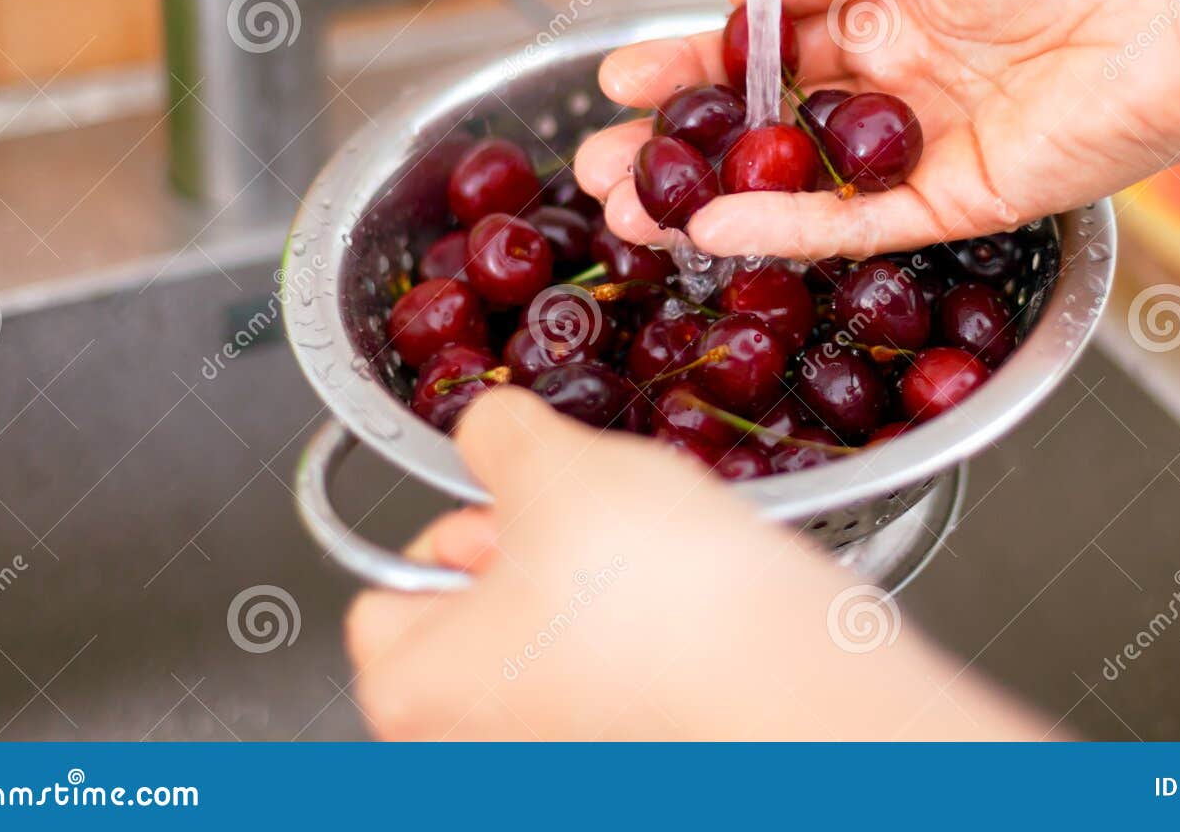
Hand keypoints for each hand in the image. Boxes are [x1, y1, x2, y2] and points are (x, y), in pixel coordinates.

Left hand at [346, 386, 1046, 739]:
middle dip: (533, 547)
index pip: (385, 588)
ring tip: (654, 552)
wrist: (794, 684)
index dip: (456, 526)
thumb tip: (486, 426)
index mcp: (412, 688)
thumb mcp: (551, 463)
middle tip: (592, 520)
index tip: (516, 506)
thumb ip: (494, 431)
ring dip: (596, 575)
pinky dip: (646, 620)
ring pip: (555, 629)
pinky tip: (690, 593)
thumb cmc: (654, 596)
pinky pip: (619, 662)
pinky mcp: (631, 746)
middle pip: (474, 608)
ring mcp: (556, 754)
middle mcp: (470, 745)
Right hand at [576, 0, 1179, 258]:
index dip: (696, 66)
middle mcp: (898, 84)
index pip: (769, 46)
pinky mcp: (956, 205)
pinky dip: (781, 229)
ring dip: (709, 200)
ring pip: (793, 186)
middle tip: (603, 162)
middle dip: (682, 145)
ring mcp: (922, 150)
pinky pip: (855, 224)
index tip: (626, 78)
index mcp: (893, 6)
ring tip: (626, 210)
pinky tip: (711, 228)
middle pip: (767, 126)